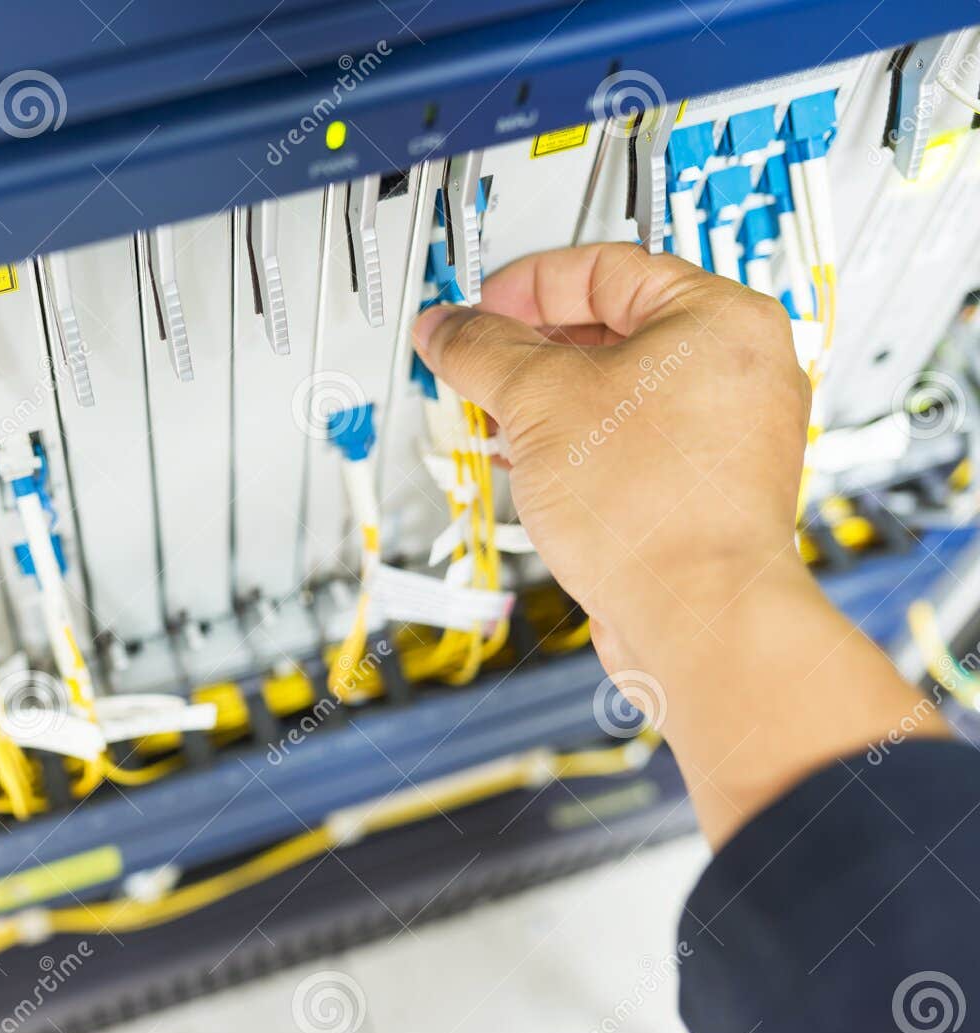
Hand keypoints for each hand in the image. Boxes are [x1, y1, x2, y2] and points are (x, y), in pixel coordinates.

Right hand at [412, 243, 945, 845]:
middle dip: (528, 350)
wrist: (696, 616)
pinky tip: (526, 463)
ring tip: (491, 417)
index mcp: (720, 317)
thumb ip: (481, 350)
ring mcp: (725, 434)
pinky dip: (573, 445)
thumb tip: (446, 328)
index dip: (525, 285)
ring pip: (614, 392)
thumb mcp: (538, 400)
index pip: (604, 266)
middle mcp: (737, 369)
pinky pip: (628, 444)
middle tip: (476, 365)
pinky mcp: (703, 489)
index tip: (476, 309)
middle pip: (609, 329)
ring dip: (542, 402)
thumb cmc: (657, 510)